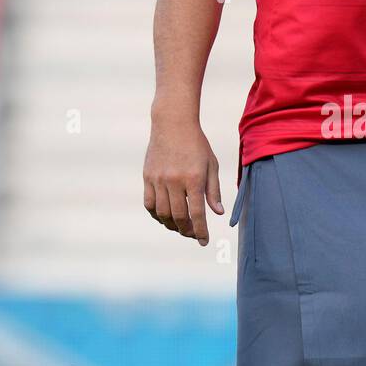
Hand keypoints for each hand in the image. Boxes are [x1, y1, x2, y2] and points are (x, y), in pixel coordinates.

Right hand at [143, 115, 223, 244]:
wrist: (173, 124)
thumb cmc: (197, 145)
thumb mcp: (211, 165)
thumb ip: (214, 191)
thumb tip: (218, 213)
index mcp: (194, 178)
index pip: (197, 213)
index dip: (200, 230)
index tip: (203, 241)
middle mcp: (174, 181)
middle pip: (178, 216)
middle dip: (186, 230)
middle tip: (192, 234)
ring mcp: (158, 179)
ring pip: (162, 213)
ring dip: (171, 225)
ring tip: (179, 227)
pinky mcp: (147, 177)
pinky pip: (149, 204)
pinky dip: (156, 214)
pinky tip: (165, 216)